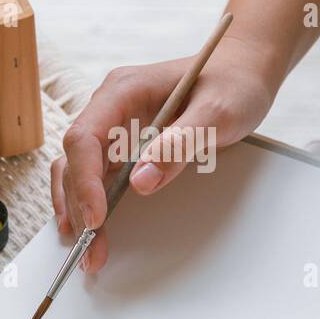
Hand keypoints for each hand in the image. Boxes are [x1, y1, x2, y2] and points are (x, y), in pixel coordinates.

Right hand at [51, 37, 275, 271]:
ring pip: (78, 168)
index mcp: (124, 90)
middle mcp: (111, 105)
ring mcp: (115, 123)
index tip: (96, 217)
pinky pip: (95, 172)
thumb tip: (141, 183)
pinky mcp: (124, 141)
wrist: (244, 68)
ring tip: (85, 249)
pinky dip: (88, 199)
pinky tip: (87, 226)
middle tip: (89, 250)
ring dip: (77, 208)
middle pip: (76, 158)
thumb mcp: (216, 113)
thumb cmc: (233, 83)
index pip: (86, 137)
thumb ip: (178, 145)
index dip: (85, 180)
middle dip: (79, 206)